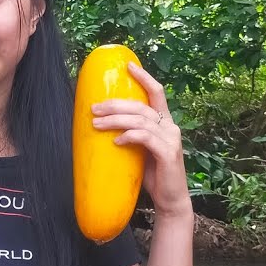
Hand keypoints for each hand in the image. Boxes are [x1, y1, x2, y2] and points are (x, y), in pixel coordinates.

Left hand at [91, 62, 192, 218]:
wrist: (170, 200)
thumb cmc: (153, 175)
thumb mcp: (140, 150)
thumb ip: (132, 135)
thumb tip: (103, 125)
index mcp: (165, 122)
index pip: (156, 93)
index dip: (143, 77)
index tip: (128, 66)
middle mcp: (170, 127)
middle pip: (141, 106)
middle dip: (115, 104)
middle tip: (94, 108)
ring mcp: (171, 139)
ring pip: (140, 120)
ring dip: (115, 120)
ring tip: (97, 124)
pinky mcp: (168, 153)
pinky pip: (145, 138)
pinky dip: (129, 136)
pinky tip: (117, 141)